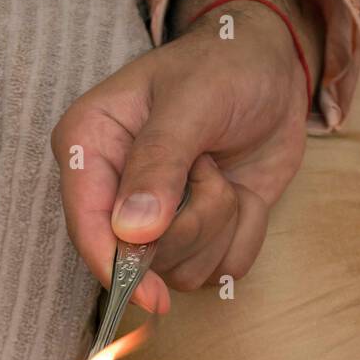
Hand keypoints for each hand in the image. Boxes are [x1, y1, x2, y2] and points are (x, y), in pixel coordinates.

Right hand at [52, 0, 309, 312]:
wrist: (274, 67)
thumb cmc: (224, 66)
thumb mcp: (194, 100)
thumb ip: (160, 162)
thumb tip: (131, 232)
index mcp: (90, 145)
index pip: (85, 223)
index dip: (113, 264)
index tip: (149, 294)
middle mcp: (113, 190)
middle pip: (140, 258)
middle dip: (192, 220)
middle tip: (210, 166)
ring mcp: (156, 220)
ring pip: (182, 270)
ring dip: (221, 223)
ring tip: (222, 169)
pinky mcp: (197, 234)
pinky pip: (220, 268)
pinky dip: (245, 232)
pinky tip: (241, 191)